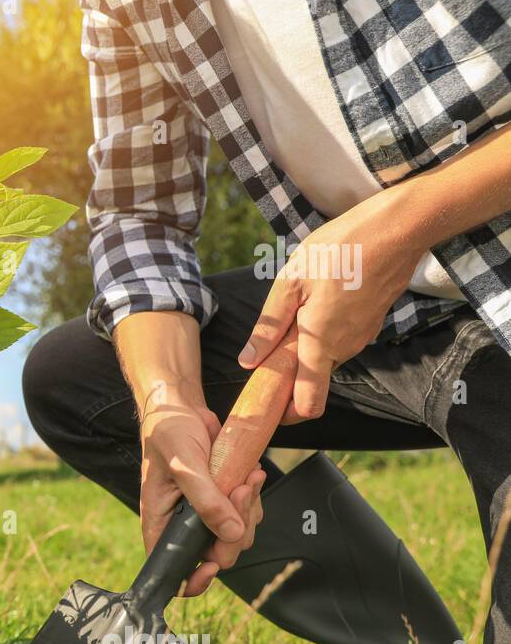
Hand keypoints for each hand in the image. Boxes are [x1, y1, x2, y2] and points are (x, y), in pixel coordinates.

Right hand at [140, 386, 265, 595]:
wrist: (181, 410)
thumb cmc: (169, 434)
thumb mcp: (184, 465)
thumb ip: (206, 500)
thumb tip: (231, 533)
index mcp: (161, 524)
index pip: (173, 570)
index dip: (194, 580)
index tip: (213, 565)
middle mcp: (183, 525)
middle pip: (217, 554)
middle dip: (235, 529)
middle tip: (240, 492)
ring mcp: (206, 514)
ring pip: (237, 534)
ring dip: (249, 508)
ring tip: (246, 477)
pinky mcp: (224, 500)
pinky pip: (248, 514)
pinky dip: (254, 496)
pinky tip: (251, 473)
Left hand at [239, 188, 423, 422]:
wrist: (396, 229)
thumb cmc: (339, 250)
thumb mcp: (290, 282)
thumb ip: (269, 327)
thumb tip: (248, 363)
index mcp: (321, 345)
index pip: (309, 405)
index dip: (286, 414)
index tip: (266, 405)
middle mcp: (345, 349)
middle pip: (313, 381)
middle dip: (289, 374)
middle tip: (268, 348)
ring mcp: (361, 337)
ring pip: (325, 358)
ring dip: (305, 348)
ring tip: (293, 312)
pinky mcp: (369, 323)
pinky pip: (339, 341)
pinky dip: (322, 334)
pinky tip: (315, 301)